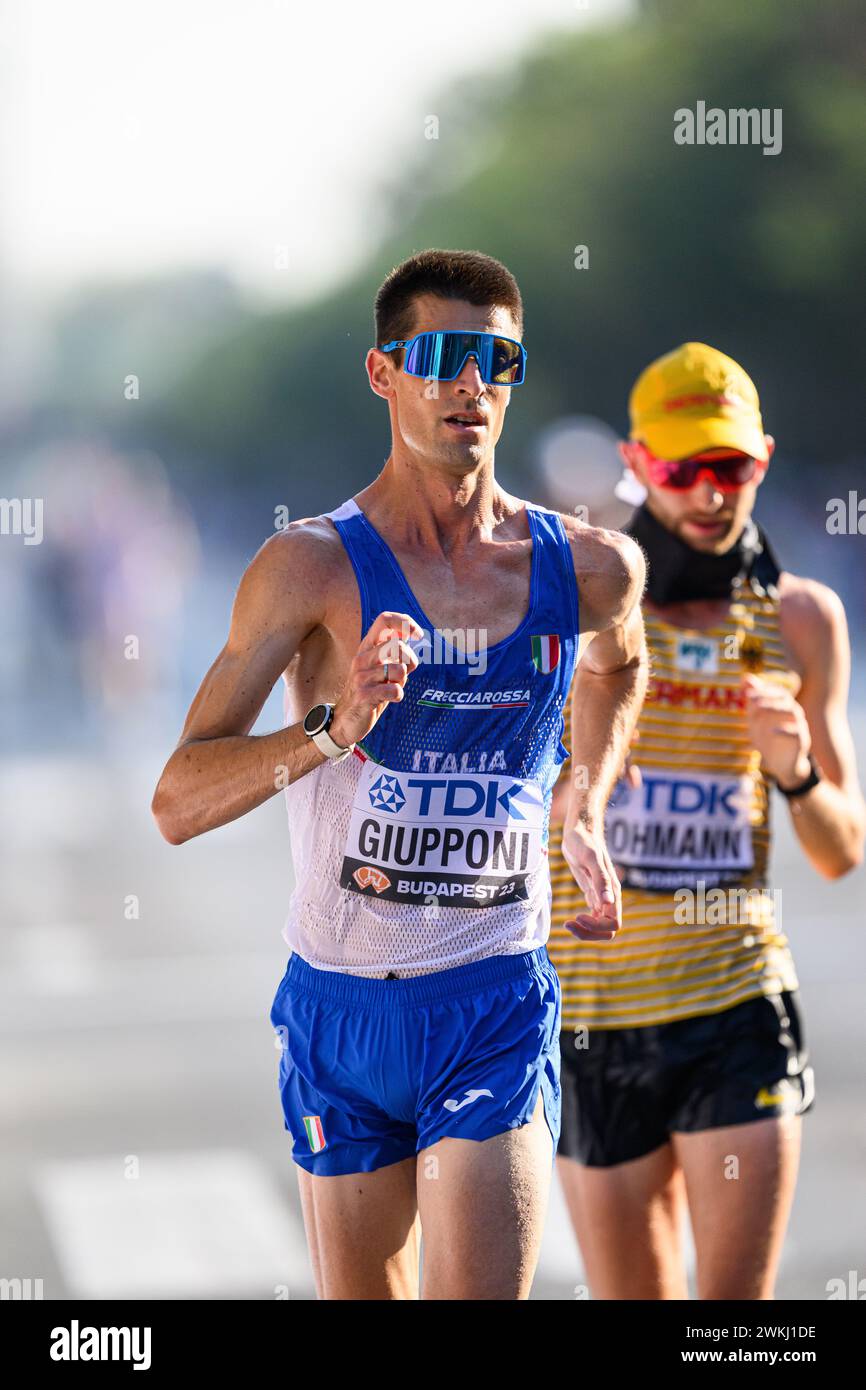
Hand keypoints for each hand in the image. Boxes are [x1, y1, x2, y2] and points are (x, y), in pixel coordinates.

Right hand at [330, 611, 422, 747]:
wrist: (345, 720)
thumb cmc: (369, 690)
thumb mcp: (381, 667)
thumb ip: (394, 652)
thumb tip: (413, 634)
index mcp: (367, 646)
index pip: (384, 620)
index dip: (405, 623)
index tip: (418, 635)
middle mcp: (362, 657)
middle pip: (397, 645)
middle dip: (410, 660)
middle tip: (405, 673)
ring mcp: (361, 676)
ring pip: (399, 670)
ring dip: (402, 681)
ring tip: (393, 687)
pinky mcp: (363, 695)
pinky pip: (394, 691)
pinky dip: (398, 695)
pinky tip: (390, 698)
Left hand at [559, 820, 621, 941]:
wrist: (580, 830)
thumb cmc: (585, 841)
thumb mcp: (591, 859)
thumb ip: (601, 880)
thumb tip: (608, 903)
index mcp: (613, 892)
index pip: (613, 924)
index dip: (596, 926)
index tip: (578, 915)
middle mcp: (609, 897)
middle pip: (607, 930)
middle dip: (590, 933)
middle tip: (569, 923)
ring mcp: (601, 896)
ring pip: (599, 925)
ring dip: (585, 930)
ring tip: (567, 923)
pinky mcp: (592, 893)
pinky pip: (593, 916)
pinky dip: (583, 923)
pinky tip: (570, 918)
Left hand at [742, 674, 811, 785]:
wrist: (781, 765)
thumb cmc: (769, 739)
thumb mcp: (756, 719)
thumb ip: (752, 699)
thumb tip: (745, 676)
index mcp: (784, 706)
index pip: (777, 691)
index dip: (763, 689)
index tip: (746, 692)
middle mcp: (793, 713)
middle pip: (785, 698)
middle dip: (767, 695)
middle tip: (750, 698)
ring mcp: (799, 727)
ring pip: (793, 712)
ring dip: (775, 707)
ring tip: (759, 708)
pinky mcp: (802, 742)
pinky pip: (797, 734)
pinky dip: (786, 730)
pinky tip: (773, 731)